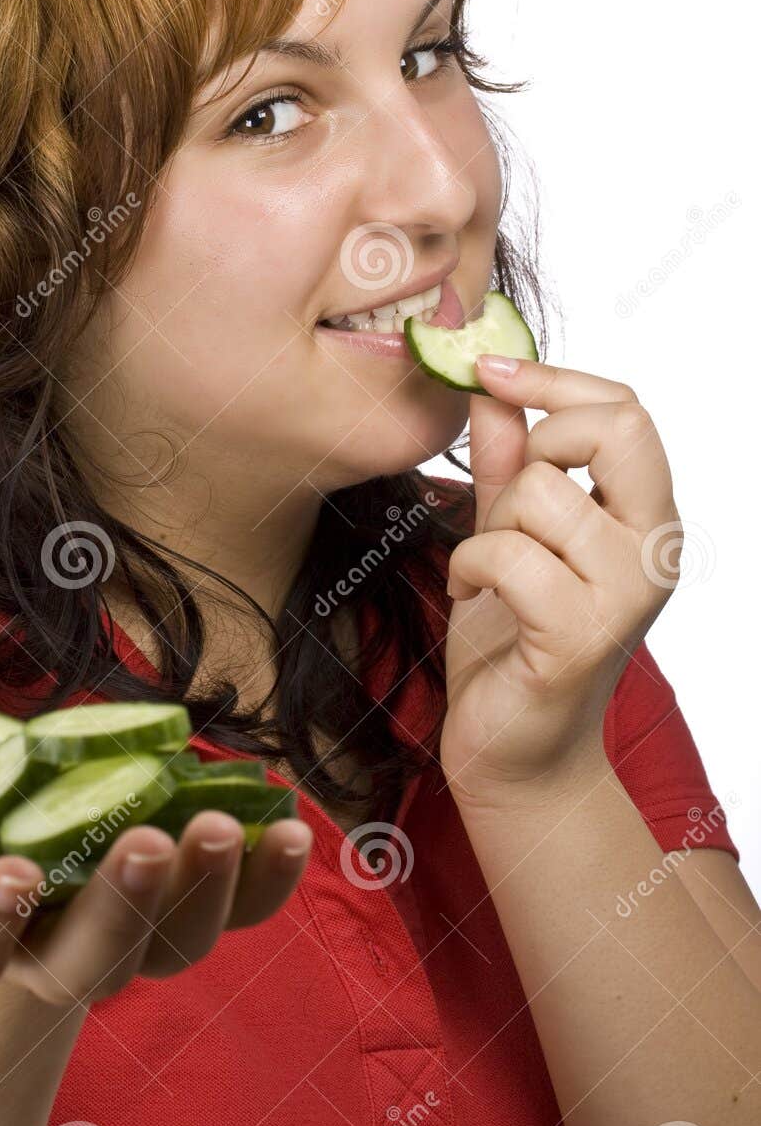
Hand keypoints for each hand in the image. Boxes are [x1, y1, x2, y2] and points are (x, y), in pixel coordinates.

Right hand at [0, 705, 312, 1009]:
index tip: (16, 872)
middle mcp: (39, 950)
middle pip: (85, 966)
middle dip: (120, 910)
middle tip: (144, 841)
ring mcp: (119, 928)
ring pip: (168, 948)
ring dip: (204, 892)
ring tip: (226, 826)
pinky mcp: (178, 893)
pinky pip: (234, 909)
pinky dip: (268, 878)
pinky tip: (292, 828)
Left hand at [439, 353, 681, 802]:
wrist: (514, 753)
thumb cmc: (513, 641)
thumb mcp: (508, 533)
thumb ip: (507, 462)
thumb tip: (491, 386)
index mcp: (646, 517)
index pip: (627, 409)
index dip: (555, 378)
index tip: (490, 371)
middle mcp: (654, 551)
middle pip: (616, 427)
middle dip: (539, 443)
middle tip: (508, 497)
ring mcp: (625, 594)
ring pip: (541, 492)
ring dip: (489, 525)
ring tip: (486, 568)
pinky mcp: (581, 635)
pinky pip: (508, 553)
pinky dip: (471, 567)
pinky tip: (474, 595)